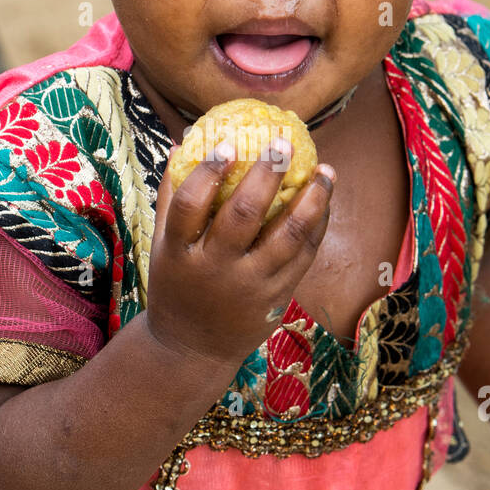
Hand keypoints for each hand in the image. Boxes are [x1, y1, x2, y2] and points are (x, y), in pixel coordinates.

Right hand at [145, 136, 335, 368]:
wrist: (192, 348)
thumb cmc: (178, 284)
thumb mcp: (163, 245)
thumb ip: (173, 196)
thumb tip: (185, 141)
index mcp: (179, 253)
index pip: (190, 206)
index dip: (207, 172)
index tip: (228, 144)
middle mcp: (215, 269)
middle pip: (242, 215)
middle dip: (266, 175)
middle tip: (284, 143)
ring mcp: (249, 286)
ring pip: (288, 236)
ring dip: (311, 199)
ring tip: (326, 171)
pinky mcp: (277, 298)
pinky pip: (304, 255)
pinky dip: (318, 225)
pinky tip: (324, 201)